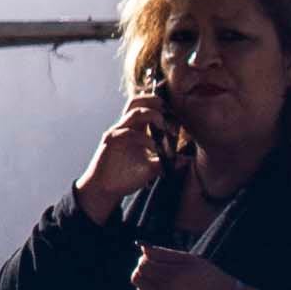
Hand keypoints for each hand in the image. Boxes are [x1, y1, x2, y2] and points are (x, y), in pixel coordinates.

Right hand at [76, 88, 173, 221]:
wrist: (105, 189)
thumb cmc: (126, 176)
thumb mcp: (152, 167)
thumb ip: (166, 160)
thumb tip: (186, 160)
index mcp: (134, 129)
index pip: (144, 106)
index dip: (159, 104)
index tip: (176, 111)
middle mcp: (125, 127)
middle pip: (137, 101)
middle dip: (154, 100)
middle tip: (170, 110)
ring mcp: (117, 132)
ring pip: (135, 112)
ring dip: (153, 115)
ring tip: (165, 127)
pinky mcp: (111, 142)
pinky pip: (129, 133)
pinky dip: (145, 139)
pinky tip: (155, 148)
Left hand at [129, 245, 233, 289]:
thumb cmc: (207, 275)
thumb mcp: (189, 259)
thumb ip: (164, 253)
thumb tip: (143, 248)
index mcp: (174, 275)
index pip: (143, 265)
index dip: (145, 258)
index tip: (152, 256)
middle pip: (137, 277)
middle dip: (142, 269)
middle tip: (153, 266)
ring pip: (141, 289)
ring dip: (146, 281)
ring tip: (162, 278)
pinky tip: (168, 289)